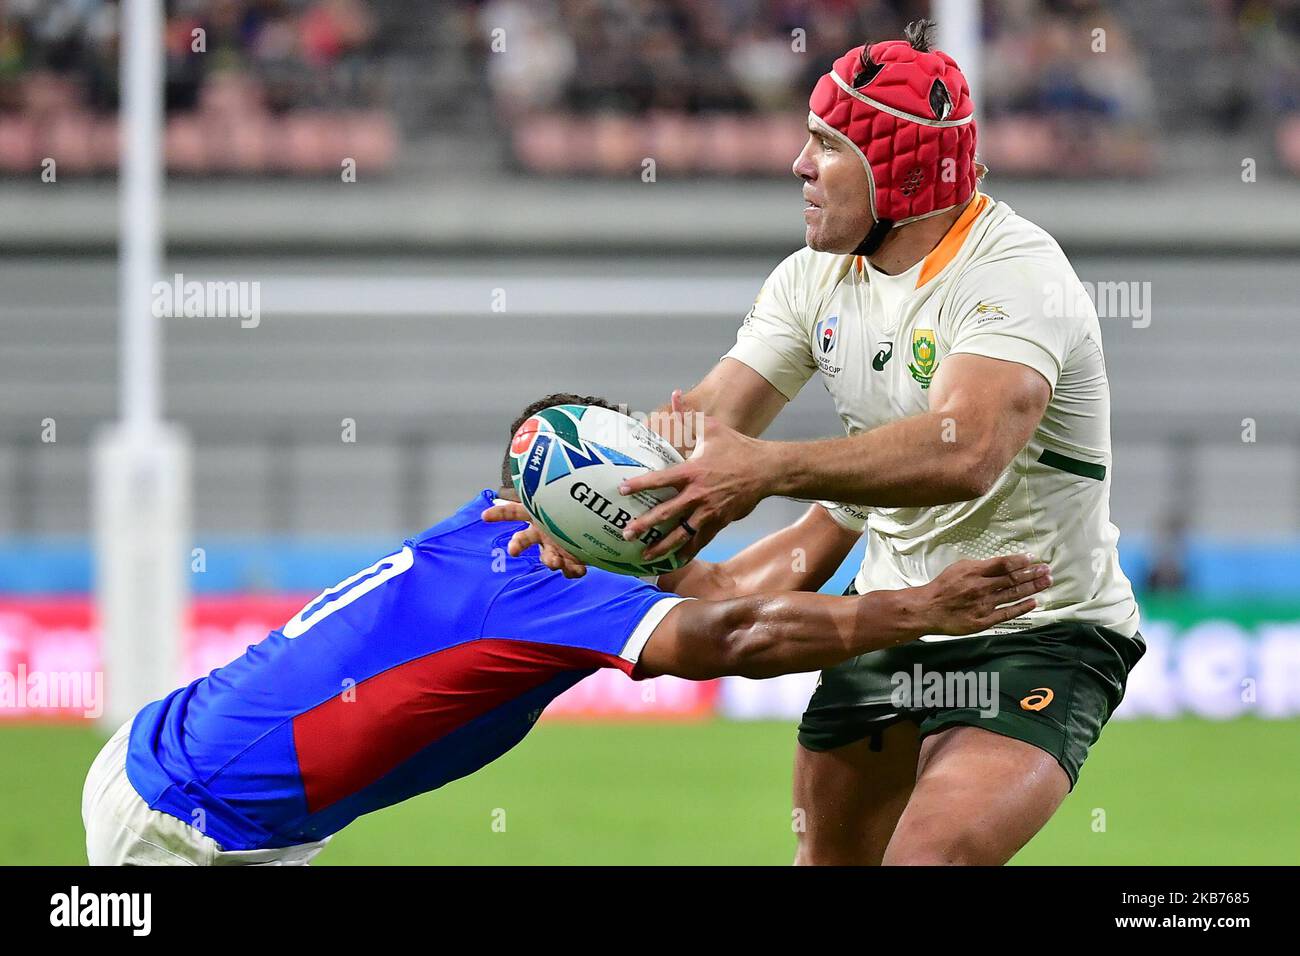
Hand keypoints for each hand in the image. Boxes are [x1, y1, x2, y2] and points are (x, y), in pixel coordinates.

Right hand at [481, 500, 587, 577]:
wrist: (595, 529)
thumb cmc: (579, 510)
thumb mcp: (569, 499)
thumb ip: (561, 492)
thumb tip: (555, 473)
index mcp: (538, 517)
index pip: (514, 512)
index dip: (500, 513)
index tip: (485, 516)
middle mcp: (543, 534)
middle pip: (524, 540)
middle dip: (517, 544)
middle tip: (512, 550)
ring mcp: (556, 548)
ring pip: (547, 558)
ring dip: (549, 561)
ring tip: (555, 561)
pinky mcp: (570, 561)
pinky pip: (568, 569)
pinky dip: (573, 571)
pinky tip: (580, 570)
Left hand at [619, 391, 771, 562]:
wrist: (766, 470)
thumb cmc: (737, 447)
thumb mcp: (711, 428)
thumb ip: (687, 415)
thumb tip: (674, 394)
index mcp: (692, 472)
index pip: (660, 480)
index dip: (639, 485)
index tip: (621, 490)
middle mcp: (697, 495)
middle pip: (666, 513)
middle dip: (644, 524)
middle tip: (626, 532)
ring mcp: (708, 512)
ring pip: (681, 534)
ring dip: (661, 546)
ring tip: (644, 555)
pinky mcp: (719, 523)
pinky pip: (699, 541)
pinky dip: (686, 552)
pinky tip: (674, 561)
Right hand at [916, 554, 1051, 635]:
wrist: (929, 609)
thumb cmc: (943, 586)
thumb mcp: (959, 567)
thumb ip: (981, 566)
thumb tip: (1002, 563)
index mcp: (974, 572)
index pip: (1003, 564)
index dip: (1020, 561)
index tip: (1032, 558)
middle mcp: (982, 588)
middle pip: (1012, 579)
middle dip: (1032, 573)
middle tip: (1047, 569)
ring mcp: (984, 605)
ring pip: (1013, 595)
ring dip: (1032, 588)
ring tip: (1046, 582)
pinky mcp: (984, 621)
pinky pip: (1007, 614)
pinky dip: (1021, 608)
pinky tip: (1034, 602)